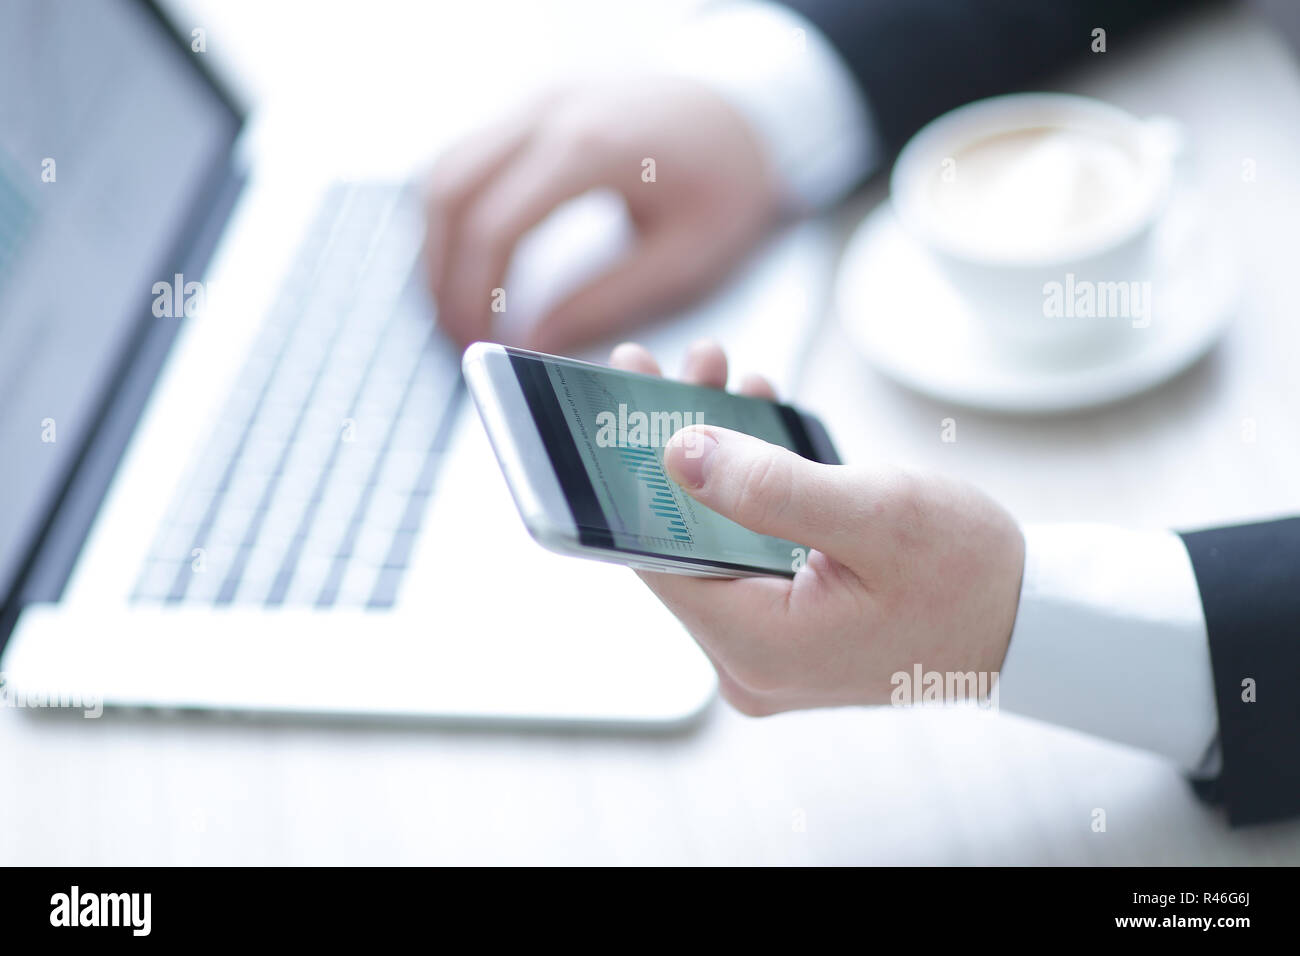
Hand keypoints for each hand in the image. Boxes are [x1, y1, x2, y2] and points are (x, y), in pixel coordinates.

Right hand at [424, 77, 781, 352]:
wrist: (753, 109)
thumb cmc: (731, 183)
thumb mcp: (685, 259)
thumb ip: (606, 303)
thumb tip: (534, 341)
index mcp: (592, 147)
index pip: (496, 225)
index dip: (475, 295)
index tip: (479, 344)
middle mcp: (550, 110)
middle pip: (451, 192)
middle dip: (441, 274)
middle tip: (457, 334)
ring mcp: (536, 99)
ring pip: (446, 169)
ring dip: (439, 242)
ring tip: (457, 305)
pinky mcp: (533, 105)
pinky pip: (466, 155)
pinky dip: (455, 212)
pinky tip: (470, 260)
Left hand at [609, 342, 1025, 715]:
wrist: (1036, 625)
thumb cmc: (971, 574)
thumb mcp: (877, 515)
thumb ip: (770, 488)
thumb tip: (677, 452)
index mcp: (756, 645)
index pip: (654, 554)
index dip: (634, 467)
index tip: (630, 384)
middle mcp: (747, 660)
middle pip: (678, 541)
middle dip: (680, 445)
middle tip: (688, 363)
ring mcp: (766, 650)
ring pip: (710, 540)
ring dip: (715, 458)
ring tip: (728, 377)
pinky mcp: (786, 630)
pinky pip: (743, 552)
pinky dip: (745, 491)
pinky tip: (756, 422)